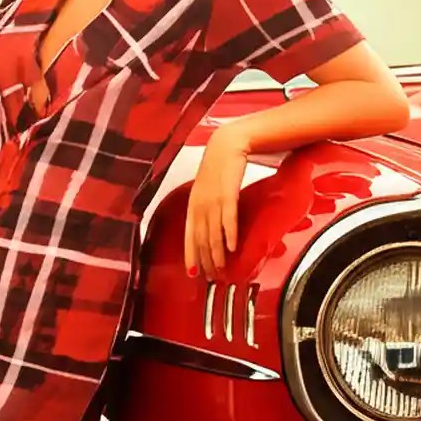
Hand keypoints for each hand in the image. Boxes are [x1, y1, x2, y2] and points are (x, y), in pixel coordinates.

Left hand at [185, 127, 250, 279]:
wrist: (228, 144)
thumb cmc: (219, 166)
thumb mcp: (207, 189)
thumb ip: (206, 207)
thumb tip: (210, 227)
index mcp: (192, 204)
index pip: (188, 236)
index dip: (190, 255)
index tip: (192, 273)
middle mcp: (200, 204)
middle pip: (201, 238)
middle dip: (205, 260)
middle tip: (211, 276)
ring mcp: (213, 200)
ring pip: (213, 233)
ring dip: (217, 253)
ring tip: (221, 268)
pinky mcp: (228, 193)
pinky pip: (228, 219)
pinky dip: (229, 235)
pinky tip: (232, 248)